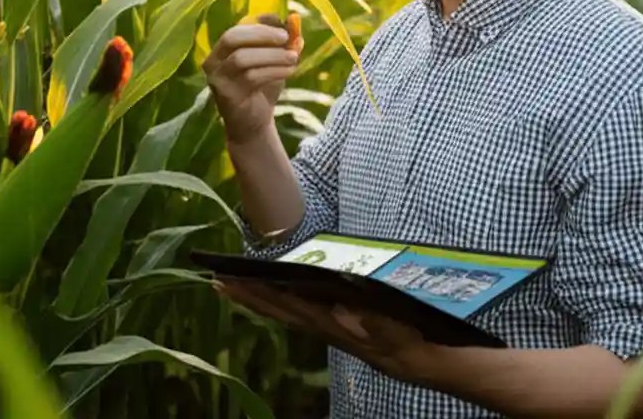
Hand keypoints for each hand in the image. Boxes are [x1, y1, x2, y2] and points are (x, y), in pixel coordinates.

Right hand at [202, 13, 303, 144]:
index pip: (239, 26)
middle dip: (261, 34)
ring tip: (293, 58)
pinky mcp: (226, 95)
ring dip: (272, 55)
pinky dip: (273, 71)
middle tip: (285, 38)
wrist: (253, 124)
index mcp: (223, 48)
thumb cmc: (262, 88)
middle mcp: (213, 60)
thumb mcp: (275, 61)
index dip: (262, 22)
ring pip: (242, 58)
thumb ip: (283, 42)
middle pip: (232, 37)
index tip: (286, 24)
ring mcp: (217, 78)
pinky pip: (251, 77)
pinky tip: (289, 71)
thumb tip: (293, 19)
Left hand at [216, 277, 441, 387]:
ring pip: (285, 313)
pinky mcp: (339, 329)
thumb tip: (342, 307)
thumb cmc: (414, 344)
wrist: (428, 363)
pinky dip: (281, 305)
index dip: (257, 293)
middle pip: (278, 310)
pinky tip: (274, 299)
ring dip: (258, 301)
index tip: (229, 279)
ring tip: (233, 287)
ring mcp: (331, 329)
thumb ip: (371, 322)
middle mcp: (325, 328)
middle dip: (246, 296)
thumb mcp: (396, 331)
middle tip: (214, 279)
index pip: (286, 306)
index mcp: (333, 325)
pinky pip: (301, 315)